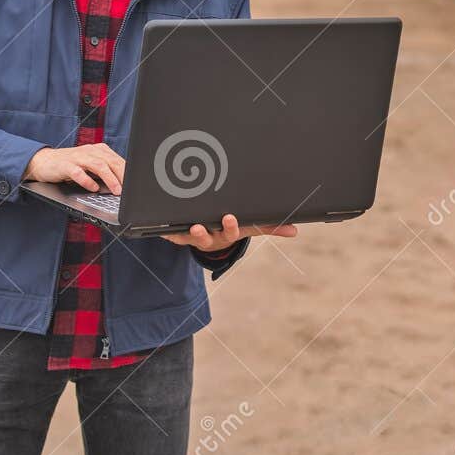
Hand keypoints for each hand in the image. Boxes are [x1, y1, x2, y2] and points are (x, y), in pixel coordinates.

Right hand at [23, 144, 124, 193]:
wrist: (43, 162)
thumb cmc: (70, 165)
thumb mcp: (90, 166)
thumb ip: (105, 172)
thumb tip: (123, 185)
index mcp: (99, 150)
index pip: (118, 160)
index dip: (128, 173)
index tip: (136, 185)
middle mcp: (90, 151)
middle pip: (111, 162)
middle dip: (123, 176)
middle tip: (130, 190)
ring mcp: (78, 157)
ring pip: (98, 166)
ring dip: (110, 179)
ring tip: (116, 191)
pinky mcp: (65, 165)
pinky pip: (78, 172)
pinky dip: (87, 180)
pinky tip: (93, 188)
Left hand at [163, 213, 298, 250]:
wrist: (212, 234)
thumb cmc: (232, 226)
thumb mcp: (250, 226)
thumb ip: (270, 226)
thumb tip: (295, 231)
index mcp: (227, 233)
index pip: (231, 231)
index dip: (230, 226)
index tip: (229, 217)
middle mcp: (210, 237)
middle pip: (206, 237)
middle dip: (203, 233)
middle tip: (199, 226)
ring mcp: (194, 237)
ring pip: (188, 237)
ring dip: (185, 233)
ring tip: (182, 225)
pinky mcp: (179, 235)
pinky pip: (170, 234)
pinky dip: (165, 231)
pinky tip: (159, 224)